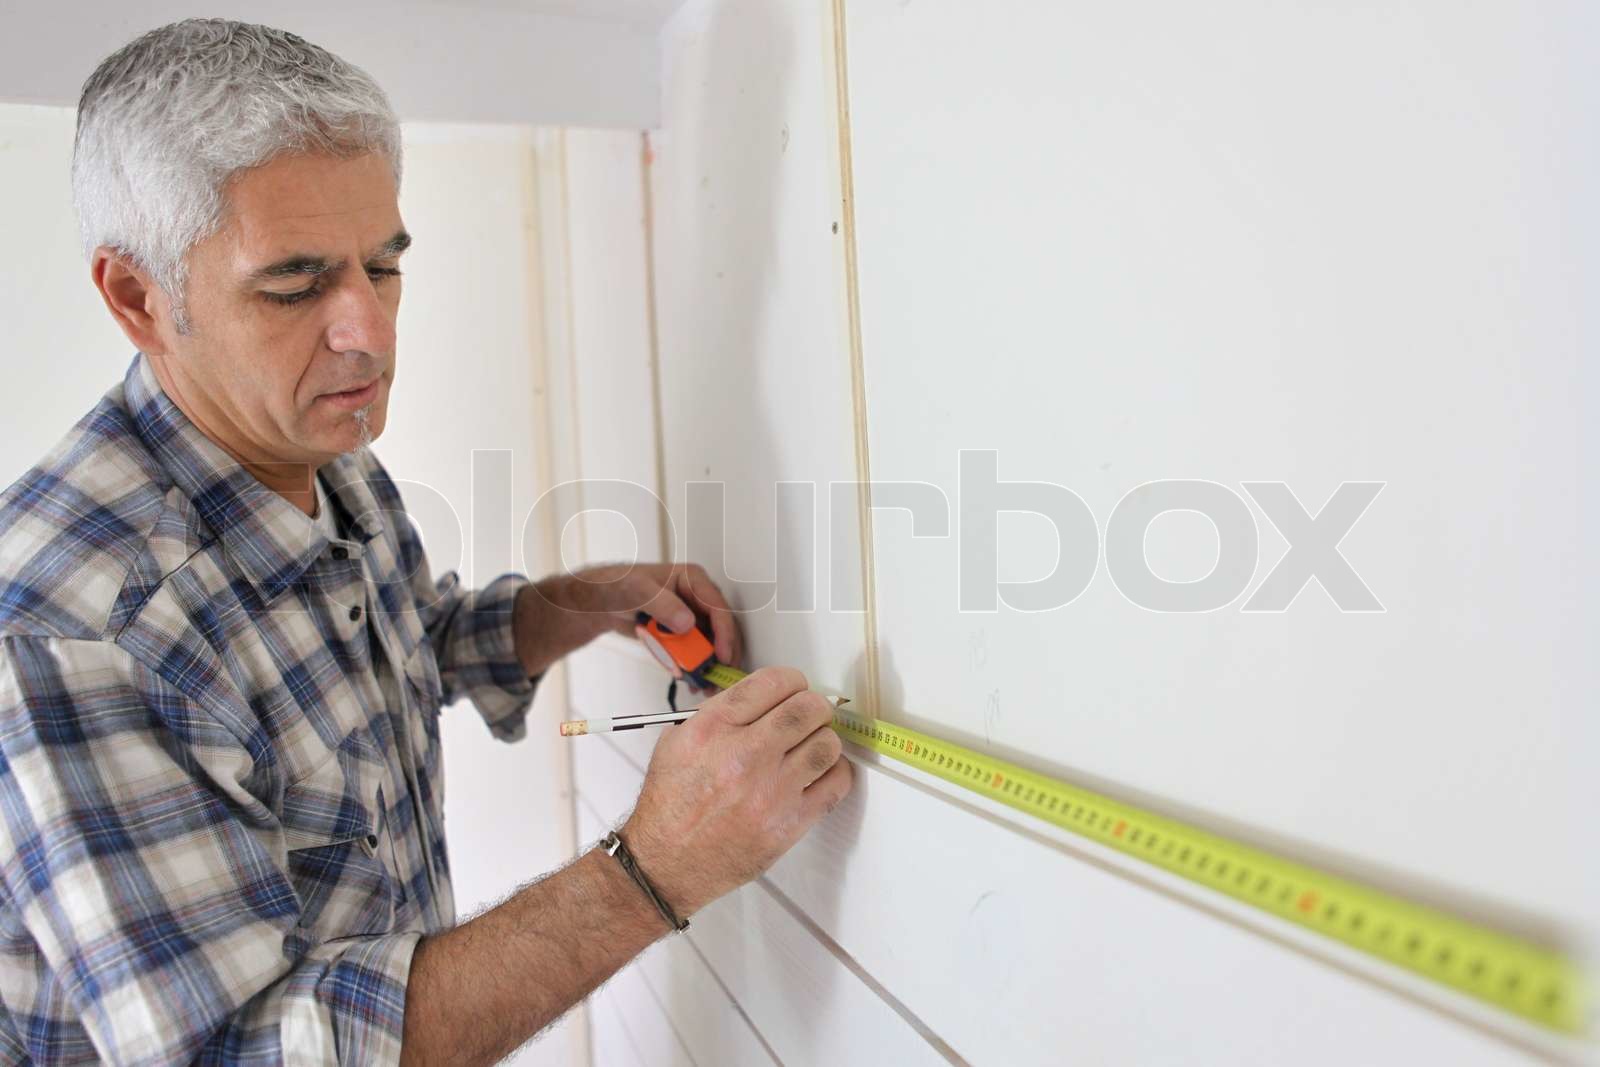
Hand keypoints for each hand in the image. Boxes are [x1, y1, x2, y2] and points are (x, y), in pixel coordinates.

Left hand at [515, 562, 741, 678]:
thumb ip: (663, 605)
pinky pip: (693, 651)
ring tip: (708, 687)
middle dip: (722, 656)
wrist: (596, 602)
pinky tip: (691, 682)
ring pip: (709, 643)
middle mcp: (695, 597)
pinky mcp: (679, 632)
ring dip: (710, 666)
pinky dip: (694, 667)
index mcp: (692, 580)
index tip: (723, 657)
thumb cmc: (614, 586)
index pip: (718, 608)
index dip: (725, 634)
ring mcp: (689, 615)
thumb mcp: (637, 591)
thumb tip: (688, 623)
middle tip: (720, 679)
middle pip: (719, 629)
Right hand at [618, 667, 854, 916]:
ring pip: (827, 744)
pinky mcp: (788, 823)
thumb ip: (719, 713)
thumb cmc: (670, 805)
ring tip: (811, 747)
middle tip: (809, 716)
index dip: (792, 681)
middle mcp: (742, 756)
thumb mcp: (677, 742)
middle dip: (814, 707)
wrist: (665, 863)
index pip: (773, 682)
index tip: (794, 690)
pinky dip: (835, 773)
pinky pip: (836, 784)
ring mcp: (769, 791)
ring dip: (824, 740)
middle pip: (808, 708)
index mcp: (712, 729)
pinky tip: (820, 774)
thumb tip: (764, 699)